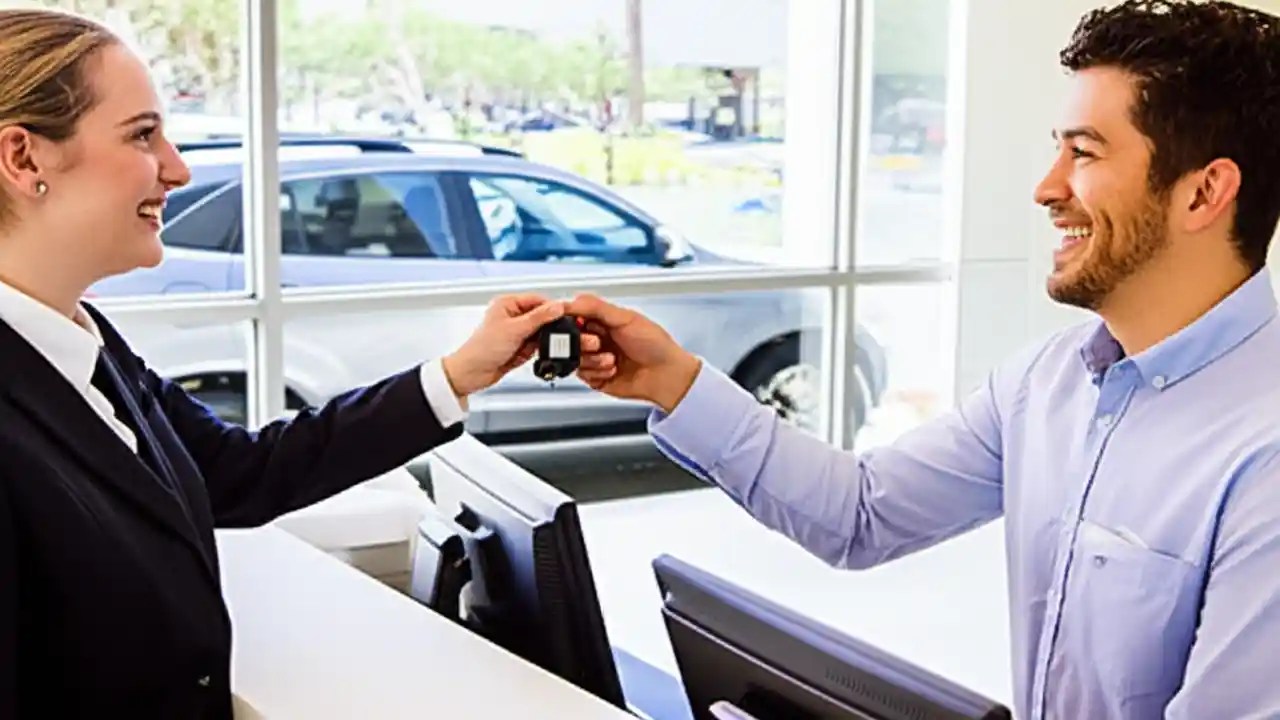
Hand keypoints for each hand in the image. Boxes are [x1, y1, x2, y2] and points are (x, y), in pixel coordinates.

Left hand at [442, 294, 577, 397]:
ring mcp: (516, 332)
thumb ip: (539, 318)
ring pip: (540, 333)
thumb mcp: (514, 330)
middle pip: (541, 317)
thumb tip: (557, 307)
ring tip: (528, 348)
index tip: (566, 315)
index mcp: (507, 304)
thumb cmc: (481, 349)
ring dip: (538, 342)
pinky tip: (526, 355)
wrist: (472, 374)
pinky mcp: (518, 346)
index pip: (537, 300)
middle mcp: (512, 316)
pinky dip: (534, 351)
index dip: (552, 307)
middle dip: (545, 328)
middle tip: (548, 336)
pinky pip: (535, 346)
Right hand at [566, 293, 700, 413]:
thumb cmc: (655, 345)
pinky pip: (582, 375)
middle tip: (597, 343)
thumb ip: (595, 307)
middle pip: (568, 338)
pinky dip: (597, 373)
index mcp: (603, 320)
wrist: (666, 376)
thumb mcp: (626, 318)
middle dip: (582, 342)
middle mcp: (597, 338)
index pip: (573, 315)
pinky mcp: (596, 377)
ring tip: (612, 359)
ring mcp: (596, 358)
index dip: (568, 320)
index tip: (573, 323)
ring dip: (593, 360)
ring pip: (573, 358)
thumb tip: (570, 301)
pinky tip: (613, 370)